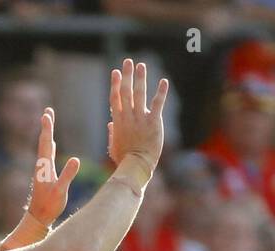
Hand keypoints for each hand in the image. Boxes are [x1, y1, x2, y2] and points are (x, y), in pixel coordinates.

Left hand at [26, 107, 80, 226]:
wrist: (38, 217)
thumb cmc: (49, 206)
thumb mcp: (60, 191)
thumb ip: (67, 175)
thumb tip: (75, 159)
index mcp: (44, 167)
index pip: (45, 143)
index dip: (47, 128)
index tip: (47, 114)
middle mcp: (42, 165)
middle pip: (44, 141)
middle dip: (47, 125)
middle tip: (48, 110)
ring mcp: (43, 169)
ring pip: (45, 146)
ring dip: (47, 133)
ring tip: (48, 121)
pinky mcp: (45, 174)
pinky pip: (47, 154)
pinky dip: (49, 145)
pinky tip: (51, 143)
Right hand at [107, 58, 169, 174]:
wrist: (136, 165)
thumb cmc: (124, 159)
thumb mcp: (113, 146)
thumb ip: (112, 133)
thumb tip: (110, 124)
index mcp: (118, 121)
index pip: (114, 98)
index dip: (114, 83)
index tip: (115, 72)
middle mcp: (128, 116)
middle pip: (125, 91)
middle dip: (126, 75)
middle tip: (128, 62)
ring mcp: (140, 117)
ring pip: (139, 93)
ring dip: (140, 78)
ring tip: (141, 65)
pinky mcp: (153, 121)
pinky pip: (157, 103)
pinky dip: (160, 91)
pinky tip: (164, 81)